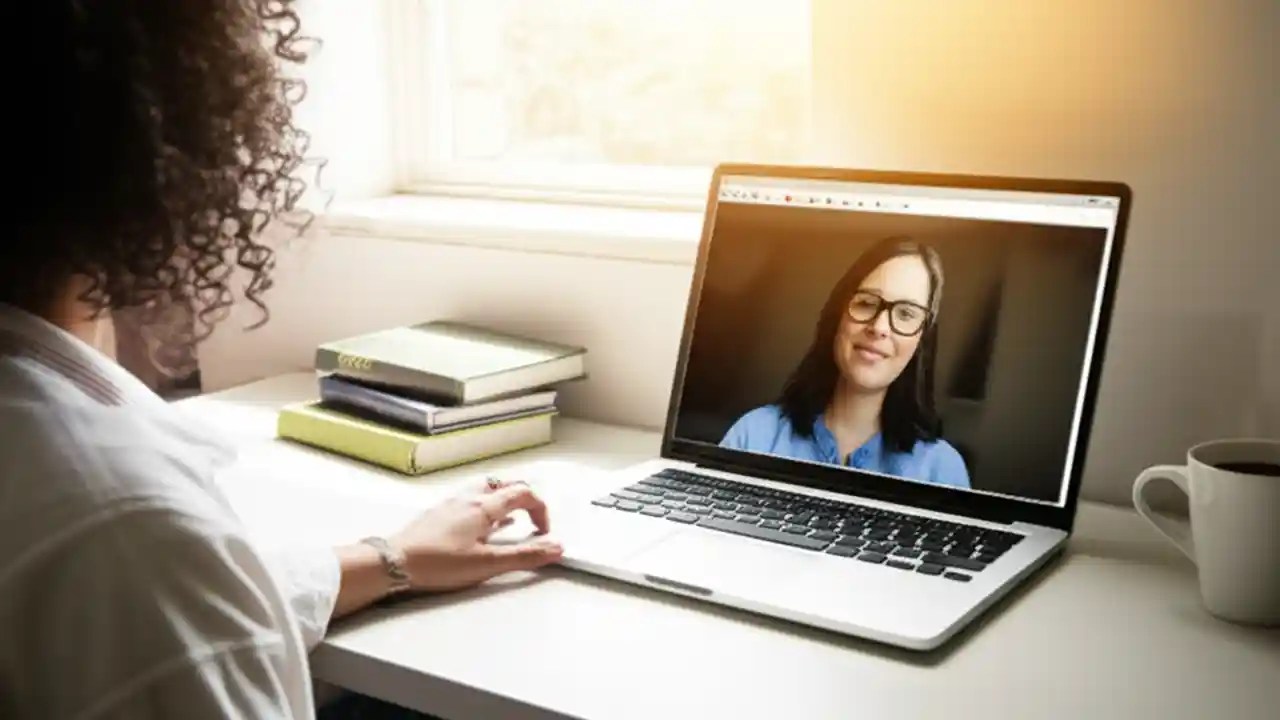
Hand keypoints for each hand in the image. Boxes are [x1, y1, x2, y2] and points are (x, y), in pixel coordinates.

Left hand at [387, 480, 562, 592]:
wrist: (394, 563)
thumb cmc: (437, 563)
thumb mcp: (487, 564)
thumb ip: (524, 556)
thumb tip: (555, 547)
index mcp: (484, 506)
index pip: (524, 493)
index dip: (541, 510)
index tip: (543, 533)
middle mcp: (468, 498)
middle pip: (505, 484)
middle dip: (525, 499)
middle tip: (533, 520)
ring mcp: (452, 503)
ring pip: (486, 490)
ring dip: (504, 501)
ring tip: (511, 521)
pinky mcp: (439, 513)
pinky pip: (471, 501)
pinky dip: (486, 508)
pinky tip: (482, 528)